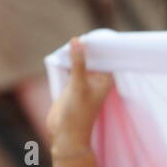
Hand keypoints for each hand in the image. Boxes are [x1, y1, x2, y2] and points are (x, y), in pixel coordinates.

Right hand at [46, 37, 113, 155]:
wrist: (65, 134)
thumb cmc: (78, 113)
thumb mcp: (78, 85)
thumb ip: (78, 63)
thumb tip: (77, 41)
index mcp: (105, 79)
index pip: (105, 56)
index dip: (101, 44)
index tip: (94, 32)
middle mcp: (96, 79)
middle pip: (91, 56)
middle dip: (85, 47)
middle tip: (79, 36)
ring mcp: (83, 81)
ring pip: (79, 61)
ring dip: (74, 54)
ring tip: (69, 43)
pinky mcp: (70, 84)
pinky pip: (69, 67)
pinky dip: (65, 62)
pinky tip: (61, 54)